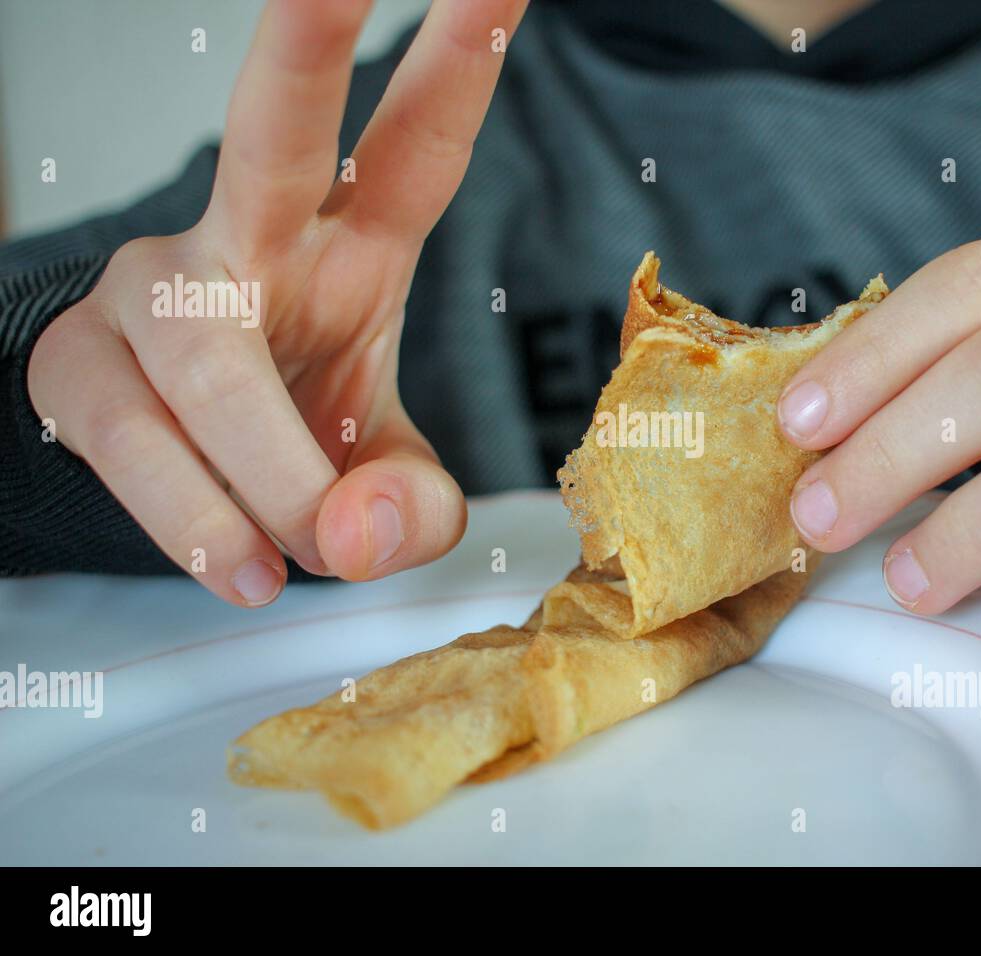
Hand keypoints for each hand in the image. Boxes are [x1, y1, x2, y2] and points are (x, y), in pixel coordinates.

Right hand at [28, 0, 528, 605]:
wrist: (168, 465)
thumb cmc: (292, 425)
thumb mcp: (378, 460)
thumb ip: (410, 501)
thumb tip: (362, 533)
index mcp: (348, 237)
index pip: (414, 140)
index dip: (459, 59)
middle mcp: (246, 234)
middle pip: (271, 128)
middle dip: (306, 42)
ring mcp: (154, 291)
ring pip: (212, 366)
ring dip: (275, 477)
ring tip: (313, 550)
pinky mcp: (80, 365)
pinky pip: (140, 443)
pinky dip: (201, 523)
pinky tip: (244, 567)